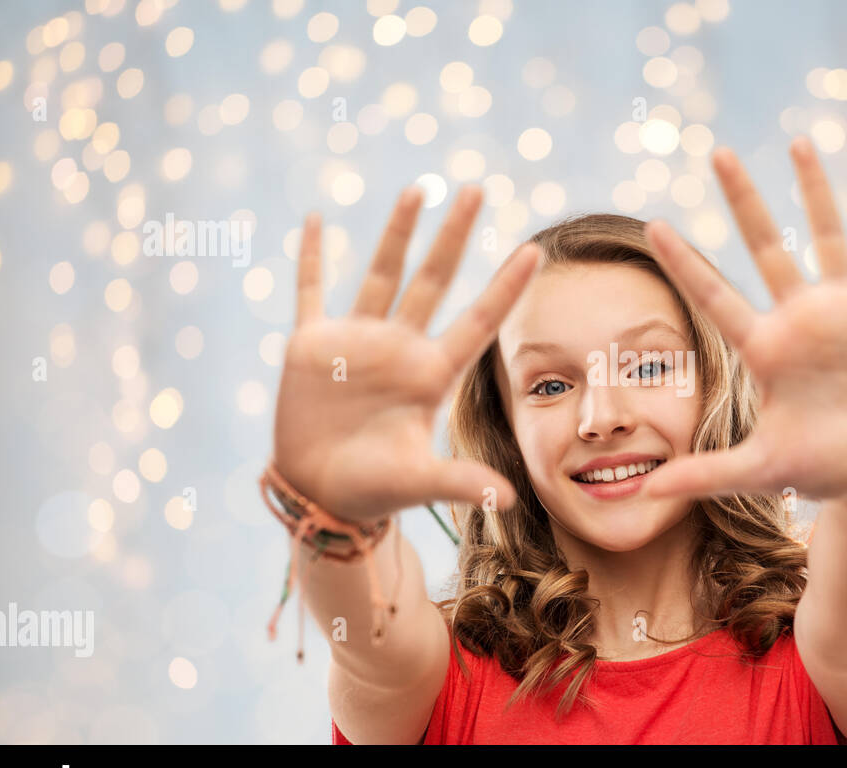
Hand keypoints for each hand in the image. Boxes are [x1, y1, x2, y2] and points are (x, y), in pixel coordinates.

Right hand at [272, 185, 540, 523]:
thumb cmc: (374, 490)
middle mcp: (400, 348)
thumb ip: (460, 483)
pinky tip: (317, 219)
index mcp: (430, 375)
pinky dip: (312, 258)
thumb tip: (510, 499)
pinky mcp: (312, 345)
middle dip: (454, 235)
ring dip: (397, 232)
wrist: (321, 494)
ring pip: (382, 274)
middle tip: (477, 189)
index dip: (505, 287)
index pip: (478, 321)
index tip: (534, 250)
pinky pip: (311, 291)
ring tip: (417, 188)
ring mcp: (357, 341)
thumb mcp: (419, 483)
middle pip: (434, 279)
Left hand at [639, 136, 846, 501]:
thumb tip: (646, 494)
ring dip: (814, 190)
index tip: (652, 225)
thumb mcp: (763, 470)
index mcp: (765, 348)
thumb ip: (708, 475)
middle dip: (742, 199)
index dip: (685, 262)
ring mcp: (845, 310)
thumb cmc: (819, 469)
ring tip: (797, 141)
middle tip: (717, 152)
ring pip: (826, 235)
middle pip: (765, 246)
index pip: (715, 296)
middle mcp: (800, 317)